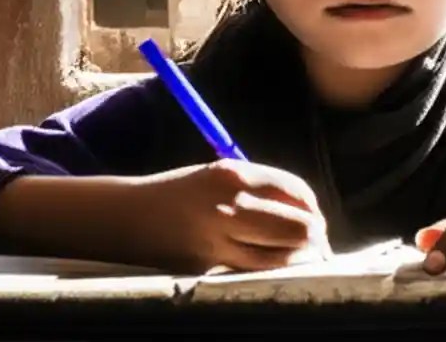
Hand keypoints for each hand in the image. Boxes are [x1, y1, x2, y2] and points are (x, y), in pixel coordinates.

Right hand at [129, 159, 331, 272]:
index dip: (312, 206)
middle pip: (298, 228)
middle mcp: (230, 206)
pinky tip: (272, 264)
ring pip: (282, 258)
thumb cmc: (182, 193)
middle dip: (313, 236)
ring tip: (300, 255)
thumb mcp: (221, 176)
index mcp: (234, 175)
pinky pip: (255, 271)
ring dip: (298, 258)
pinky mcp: (212, 268)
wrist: (130, 217)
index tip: (315, 214)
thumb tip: (308, 210)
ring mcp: (221, 241)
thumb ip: (262, 189)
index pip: (296, 191)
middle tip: (315, 240)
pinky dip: (270, 269)